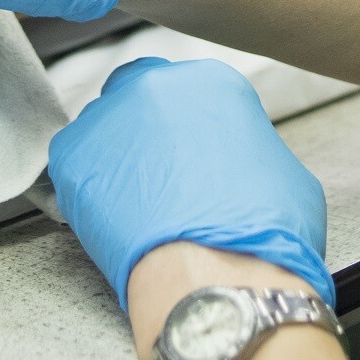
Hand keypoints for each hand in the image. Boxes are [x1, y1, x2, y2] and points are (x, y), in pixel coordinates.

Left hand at [49, 57, 332, 311]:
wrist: (218, 277)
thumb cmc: (261, 235)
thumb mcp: (286, 173)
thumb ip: (250, 150)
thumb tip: (239, 165)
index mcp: (211, 82)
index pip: (186, 92)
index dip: (187, 129)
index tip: (188, 157)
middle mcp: (157, 85)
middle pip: (139, 98)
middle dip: (145, 132)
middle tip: (157, 180)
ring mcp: (109, 116)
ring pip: (104, 130)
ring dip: (115, 161)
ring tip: (135, 210)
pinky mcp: (72, 154)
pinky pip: (73, 164)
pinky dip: (86, 190)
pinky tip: (111, 219)